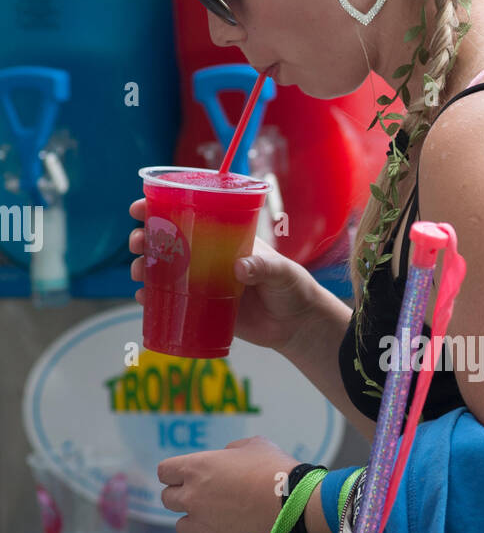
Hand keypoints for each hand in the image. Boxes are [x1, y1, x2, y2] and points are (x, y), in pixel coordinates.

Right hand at [129, 200, 322, 350]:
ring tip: (137, 272)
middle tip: (137, 242)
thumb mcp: (281, 272)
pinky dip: (154, 298)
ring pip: (165, 269)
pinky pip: (172, 300)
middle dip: (144, 238)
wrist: (297, 325)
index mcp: (225, 238)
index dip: (161, 207)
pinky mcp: (203, 307)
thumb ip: (263, 268)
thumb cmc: (293, 288)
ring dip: (144, 267)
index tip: (140, 208)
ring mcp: (204, 282)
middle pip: (169, 241)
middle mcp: (210, 256)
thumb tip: (238, 268)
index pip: (190, 215)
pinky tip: (143, 298)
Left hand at [157, 436, 300, 532]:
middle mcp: (192, 498)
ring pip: (182, 526)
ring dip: (195, 520)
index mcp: (197, 468)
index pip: (164, 471)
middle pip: (168, 500)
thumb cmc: (276, 471)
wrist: (297, 507)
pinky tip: (238, 531)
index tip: (188, 475)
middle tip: (205, 495)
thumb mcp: (254, 445)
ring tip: (217, 517)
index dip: (176, 472)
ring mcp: (203, 525)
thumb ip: (231, 450)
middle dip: (183, 496)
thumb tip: (226, 457)